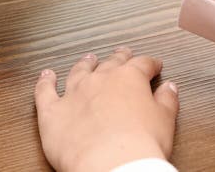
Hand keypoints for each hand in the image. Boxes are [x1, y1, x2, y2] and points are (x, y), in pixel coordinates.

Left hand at [35, 48, 178, 171]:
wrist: (110, 164)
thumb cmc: (139, 145)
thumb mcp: (164, 121)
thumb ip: (166, 101)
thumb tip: (169, 88)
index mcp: (128, 79)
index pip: (141, 64)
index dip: (149, 63)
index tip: (153, 64)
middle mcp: (99, 80)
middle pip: (110, 63)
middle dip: (118, 57)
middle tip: (123, 53)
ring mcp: (73, 93)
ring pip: (78, 71)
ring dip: (84, 64)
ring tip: (88, 58)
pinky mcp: (53, 111)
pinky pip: (45, 91)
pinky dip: (45, 82)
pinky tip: (46, 75)